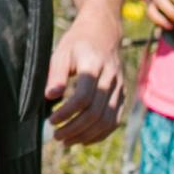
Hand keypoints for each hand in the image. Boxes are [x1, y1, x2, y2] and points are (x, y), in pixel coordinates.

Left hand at [46, 9, 128, 144]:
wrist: (104, 32)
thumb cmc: (78, 43)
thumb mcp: (61, 52)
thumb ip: (56, 74)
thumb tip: (50, 97)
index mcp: (94, 64)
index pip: (83, 96)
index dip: (67, 112)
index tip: (51, 120)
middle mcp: (111, 78)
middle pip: (96, 112)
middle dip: (75, 128)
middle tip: (56, 136)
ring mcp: (120, 88)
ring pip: (107, 120)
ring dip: (86, 135)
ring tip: (66, 140)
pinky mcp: (123, 95)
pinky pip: (115, 120)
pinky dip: (100, 134)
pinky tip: (83, 139)